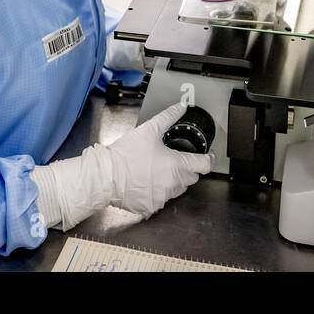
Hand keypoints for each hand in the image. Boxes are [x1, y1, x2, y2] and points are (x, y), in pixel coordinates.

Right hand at [30, 102, 210, 230]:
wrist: (106, 176)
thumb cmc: (127, 153)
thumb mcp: (149, 130)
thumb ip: (168, 117)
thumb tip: (181, 106)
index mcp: (176, 165)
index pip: (204, 166)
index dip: (208, 159)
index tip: (207, 156)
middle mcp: (173, 184)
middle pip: (192, 178)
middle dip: (187, 169)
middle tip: (175, 159)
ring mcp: (163, 198)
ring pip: (178, 189)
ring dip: (173, 180)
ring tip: (157, 170)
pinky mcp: (151, 207)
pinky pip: (162, 199)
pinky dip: (158, 191)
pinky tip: (146, 182)